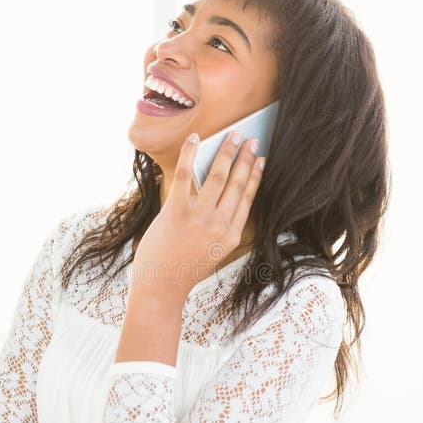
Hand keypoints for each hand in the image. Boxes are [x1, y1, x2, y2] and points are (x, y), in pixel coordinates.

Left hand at [131, 131, 264, 297]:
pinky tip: (195, 139)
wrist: (161, 287)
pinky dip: (191, 154)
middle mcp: (220, 225)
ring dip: (226, 152)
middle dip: (245, 157)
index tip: (260, 159)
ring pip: (218, 176)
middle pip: (237, 183)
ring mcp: (199, 219)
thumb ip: (220, 226)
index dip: (255, 175)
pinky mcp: (176, 213)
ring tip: (231, 135)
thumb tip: (218, 189)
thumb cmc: (184, 269)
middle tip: (250, 139)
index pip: (248, 197)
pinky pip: (186, 176)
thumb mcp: (213, 251)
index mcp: (232, 236)